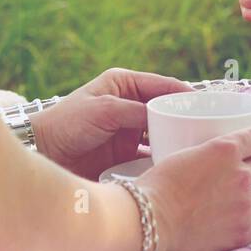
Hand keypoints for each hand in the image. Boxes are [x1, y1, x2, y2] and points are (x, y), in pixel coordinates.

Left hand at [28, 68, 192, 179]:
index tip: (207, 104)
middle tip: (208, 129)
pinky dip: (162, 158)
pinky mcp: (125, 154)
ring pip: (161, 133)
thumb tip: (167, 118)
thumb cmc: (66, 123)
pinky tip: (175, 165)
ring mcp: (128, 130)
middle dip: (185, 118)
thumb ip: (136, 111)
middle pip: (166, 109)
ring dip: (176, 140)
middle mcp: (129, 105)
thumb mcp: (104, 110)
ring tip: (196, 148)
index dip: (185, 93)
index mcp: (124, 84)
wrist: (42, 154)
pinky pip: (151, 154)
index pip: (163, 85)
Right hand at [134, 129, 250, 250]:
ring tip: (228, 208)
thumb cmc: (156, 188)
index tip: (244, 155)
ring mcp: (244, 204)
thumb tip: (214, 164)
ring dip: (248, 200)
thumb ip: (208, 155)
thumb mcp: (184, 155)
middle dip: (244, 177)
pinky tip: (237, 224)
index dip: (250, 148)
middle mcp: (241, 174)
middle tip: (226, 186)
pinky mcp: (243, 232)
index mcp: (226, 149)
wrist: (149, 222)